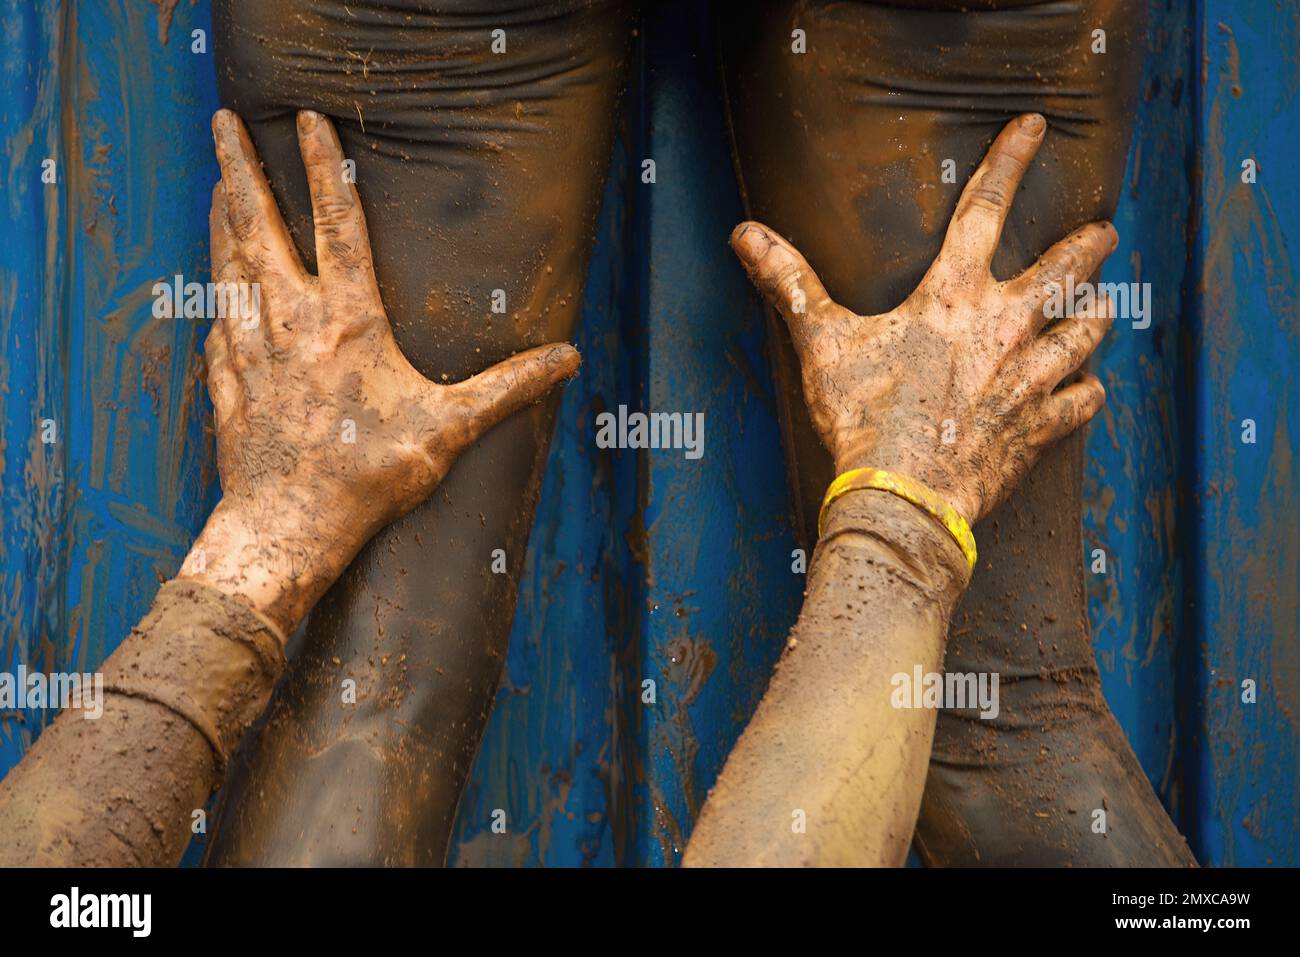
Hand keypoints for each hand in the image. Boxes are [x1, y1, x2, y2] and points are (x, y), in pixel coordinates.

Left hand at [180, 109, 579, 634]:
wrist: (289, 525)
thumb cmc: (370, 473)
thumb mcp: (451, 428)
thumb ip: (508, 387)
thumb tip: (567, 359)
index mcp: (348, 319)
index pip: (337, 224)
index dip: (325, 166)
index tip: (308, 120)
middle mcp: (291, 320)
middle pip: (260, 226)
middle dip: (240, 168)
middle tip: (221, 122)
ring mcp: (251, 348)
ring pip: (229, 266)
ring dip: (221, 219)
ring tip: (216, 185)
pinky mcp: (228, 380)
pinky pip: (217, 323)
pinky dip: (215, 294)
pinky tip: (215, 288)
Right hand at [730, 113, 1114, 525]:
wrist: (903, 496)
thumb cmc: (861, 417)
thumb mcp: (822, 345)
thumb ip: (791, 285)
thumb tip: (746, 235)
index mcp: (952, 298)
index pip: (984, 210)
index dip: (1009, 161)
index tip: (1034, 128)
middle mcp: (1004, 328)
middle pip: (1064, 270)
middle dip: (1089, 247)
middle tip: (1104, 232)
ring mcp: (1029, 379)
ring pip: (1084, 333)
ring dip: (1096, 315)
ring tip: (1104, 304)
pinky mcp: (1038, 428)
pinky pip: (1081, 402)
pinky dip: (1085, 393)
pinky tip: (1087, 389)